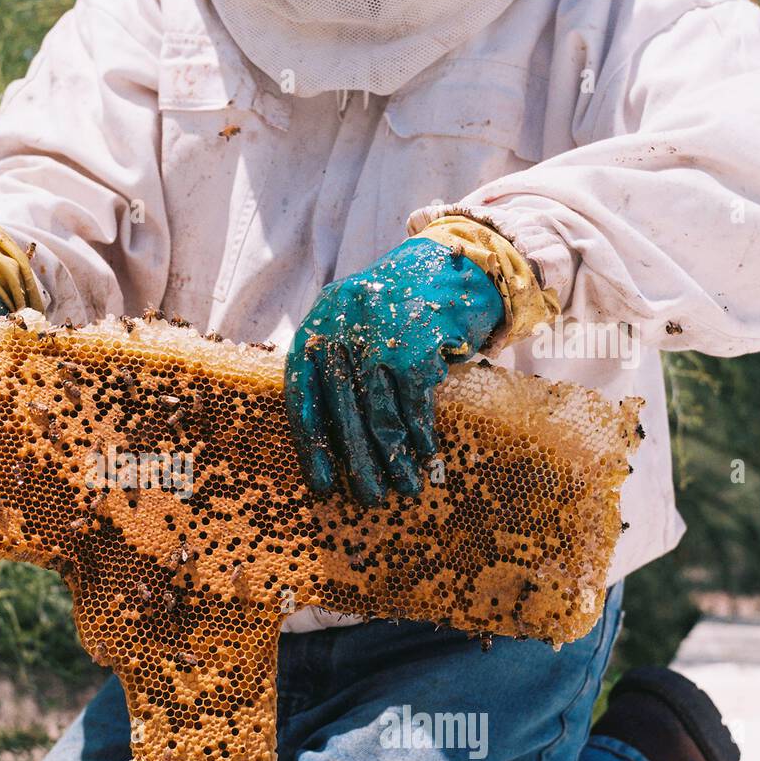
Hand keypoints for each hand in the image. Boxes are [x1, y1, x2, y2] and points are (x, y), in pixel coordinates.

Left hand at [284, 237, 503, 503]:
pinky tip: (425, 451)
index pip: (302, 391)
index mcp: (319, 322)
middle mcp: (342, 323)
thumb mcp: (357, 327)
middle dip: (356, 459)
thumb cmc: (402, 310)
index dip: (311, 442)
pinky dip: (419, 428)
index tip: (322, 483)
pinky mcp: (416, 336)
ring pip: (378, 408)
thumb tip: (333, 444)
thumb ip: (339, 370)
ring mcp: (378, 328)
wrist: (457, 263)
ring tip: (404, 486)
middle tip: (368, 497)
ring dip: (392, 455)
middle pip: (341, 407)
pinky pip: (413, 397)